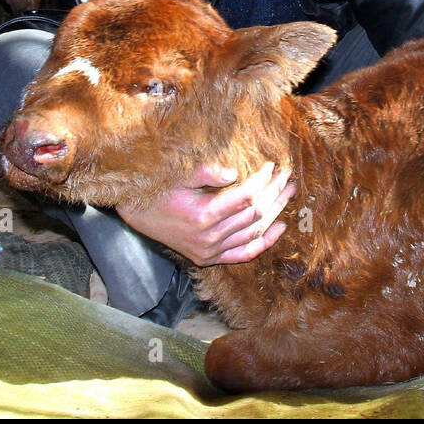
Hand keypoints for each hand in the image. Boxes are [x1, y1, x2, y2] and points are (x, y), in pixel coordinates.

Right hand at [118, 160, 295, 266]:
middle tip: (287, 176)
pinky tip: (280, 227)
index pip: (246, 197)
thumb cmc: (157, 190)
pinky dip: (264, 242)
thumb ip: (204, 173)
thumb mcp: (178, 176)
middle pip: (254, 214)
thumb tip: (233, 174)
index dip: (262, 181)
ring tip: (288, 194)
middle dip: (273, 193)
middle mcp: (209, 238)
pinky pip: (244, 254)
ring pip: (254, 232)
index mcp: (202, 216)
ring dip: (275, 212)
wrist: (135, 215)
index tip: (272, 165)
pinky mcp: (208, 258)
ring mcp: (209, 251)